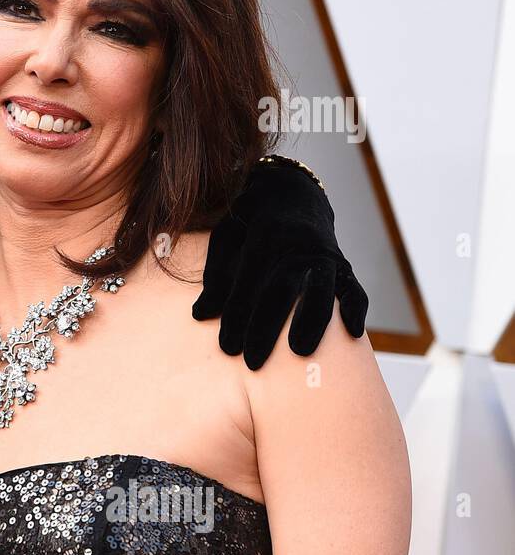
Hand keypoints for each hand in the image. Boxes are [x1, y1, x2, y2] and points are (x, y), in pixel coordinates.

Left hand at [193, 156, 368, 369]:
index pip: (247, 282)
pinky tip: (353, 333)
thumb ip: (215, 276)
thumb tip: (200, 315)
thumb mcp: (225, 238)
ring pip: (321, 289)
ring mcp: (323, 254)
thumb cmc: (250, 223)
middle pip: (281, 288)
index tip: (227, 347)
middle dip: (266, 326)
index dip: (236, 316)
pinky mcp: (342, 263)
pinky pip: (353, 286)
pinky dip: (355, 308)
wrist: (292, 192)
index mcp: (263, 237)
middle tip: (253, 362)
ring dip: (311, 321)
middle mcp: (296, 245)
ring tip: (300, 351)